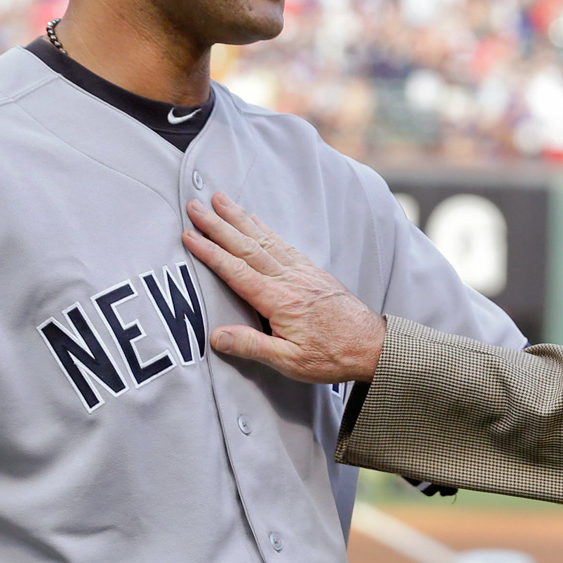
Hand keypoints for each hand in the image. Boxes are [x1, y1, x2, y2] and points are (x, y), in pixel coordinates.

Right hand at [183, 193, 386, 382]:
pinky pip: (283, 243)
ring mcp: (302, 272)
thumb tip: (216, 336)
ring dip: (239, 218)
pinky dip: (265, 228)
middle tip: (195, 205)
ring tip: (220, 200)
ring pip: (264, 239)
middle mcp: (290, 279)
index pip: (236, 271)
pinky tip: (254, 220)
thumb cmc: (332, 356)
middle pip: (246, 246)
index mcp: (280, 300)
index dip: (210, 252)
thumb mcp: (290, 362)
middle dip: (218, 225)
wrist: (373, 346)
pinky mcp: (312, 271)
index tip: (189, 235)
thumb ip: (252, 346)